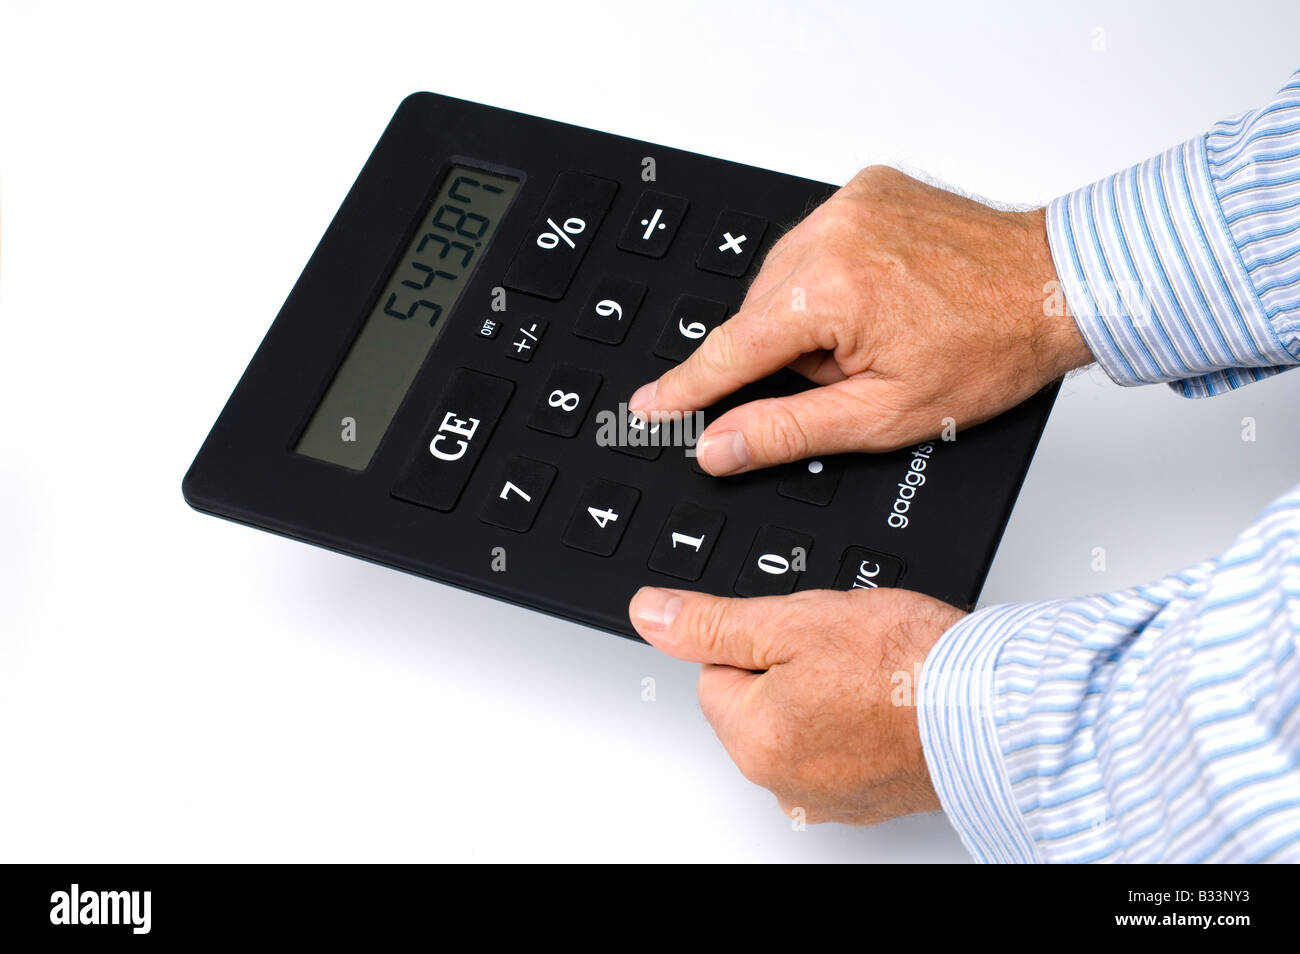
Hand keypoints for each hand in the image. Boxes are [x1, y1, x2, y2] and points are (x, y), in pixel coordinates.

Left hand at [628, 585, 966, 824]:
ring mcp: (830, 796)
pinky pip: (842, 748)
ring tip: (872, 674)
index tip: (806, 634)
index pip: (718, 671)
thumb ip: (711, 622)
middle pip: (757, 701)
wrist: (995, 704)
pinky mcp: (871, 798)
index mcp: (753, 739)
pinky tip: (888, 701)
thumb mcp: (793, 619)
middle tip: (844, 652)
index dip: (762, 638)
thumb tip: (651, 614)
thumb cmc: (907, 665)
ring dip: (826, 696)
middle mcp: (783, 781)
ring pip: (801, 722)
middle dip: (791, 668)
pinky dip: (859, 725)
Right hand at [629, 165, 1091, 474]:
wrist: (1056, 285)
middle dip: (794, 354)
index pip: (732, 352)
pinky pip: (815, 244)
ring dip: (812, 316)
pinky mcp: (865, 188)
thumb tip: (720, 445)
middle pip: (761, 317)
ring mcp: (849, 204)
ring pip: (785, 281)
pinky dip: (830, 279)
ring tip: (881, 331)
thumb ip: (789, 430)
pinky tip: (880, 297)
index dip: (689, 388)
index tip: (650, 405)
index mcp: (829, 291)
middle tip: (859, 369)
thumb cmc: (990, 348)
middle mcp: (830, 233)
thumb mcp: (885, 415)